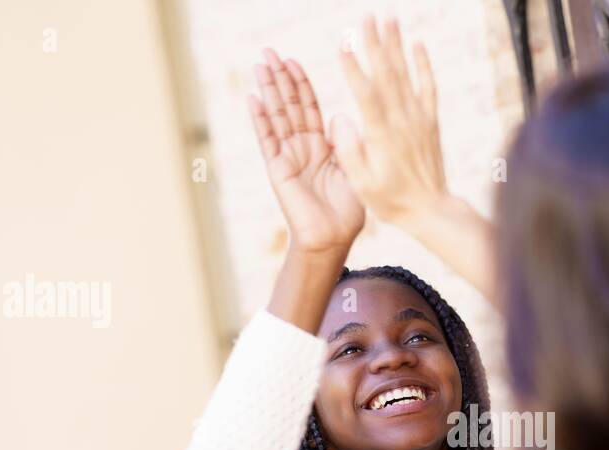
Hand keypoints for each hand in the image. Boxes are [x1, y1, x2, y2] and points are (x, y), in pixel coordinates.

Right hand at [249, 49, 364, 254]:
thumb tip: (338, 116)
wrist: (333, 239)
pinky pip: (268, 139)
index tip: (293, 61)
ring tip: (259, 65)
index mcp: (322, 147)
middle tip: (269, 51)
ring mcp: (288, 156)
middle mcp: (302, 148)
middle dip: (280, 79)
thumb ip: (347, 143)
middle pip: (290, 106)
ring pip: (277, 117)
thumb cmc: (347, 212)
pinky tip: (253, 98)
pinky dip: (261, 119)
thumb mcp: (354, 170)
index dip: (301, 85)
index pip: (309, 108)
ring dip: (268, 90)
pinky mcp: (278, 168)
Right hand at [333, 17, 448, 226]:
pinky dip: (424, 66)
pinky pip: (428, 88)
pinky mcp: (430, 122)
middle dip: (375, 44)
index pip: (365, 94)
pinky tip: (418, 45)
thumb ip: (349, 150)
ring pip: (406, 75)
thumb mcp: (362, 184)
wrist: (430, 209)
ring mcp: (418, 119)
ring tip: (389, 19)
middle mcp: (402, 121)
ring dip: (397, 45)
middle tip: (367, 17)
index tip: (343, 44)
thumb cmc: (391, 200)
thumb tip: (340, 118)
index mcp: (382, 135)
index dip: (353, 68)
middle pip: (387, 75)